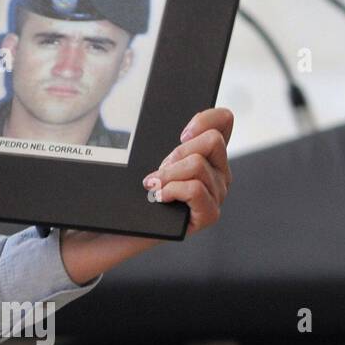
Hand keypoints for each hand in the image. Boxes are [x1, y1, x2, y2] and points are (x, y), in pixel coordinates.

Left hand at [143, 106, 233, 235]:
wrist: (120, 226)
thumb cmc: (132, 190)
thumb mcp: (146, 157)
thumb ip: (159, 139)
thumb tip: (161, 118)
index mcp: (208, 154)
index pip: (224, 121)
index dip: (206, 118)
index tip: (181, 133)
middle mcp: (219, 172)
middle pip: (212, 141)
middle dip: (178, 152)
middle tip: (160, 169)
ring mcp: (217, 194)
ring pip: (198, 165)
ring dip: (168, 174)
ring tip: (155, 186)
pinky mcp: (209, 214)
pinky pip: (195, 189)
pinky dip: (172, 190)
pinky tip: (160, 198)